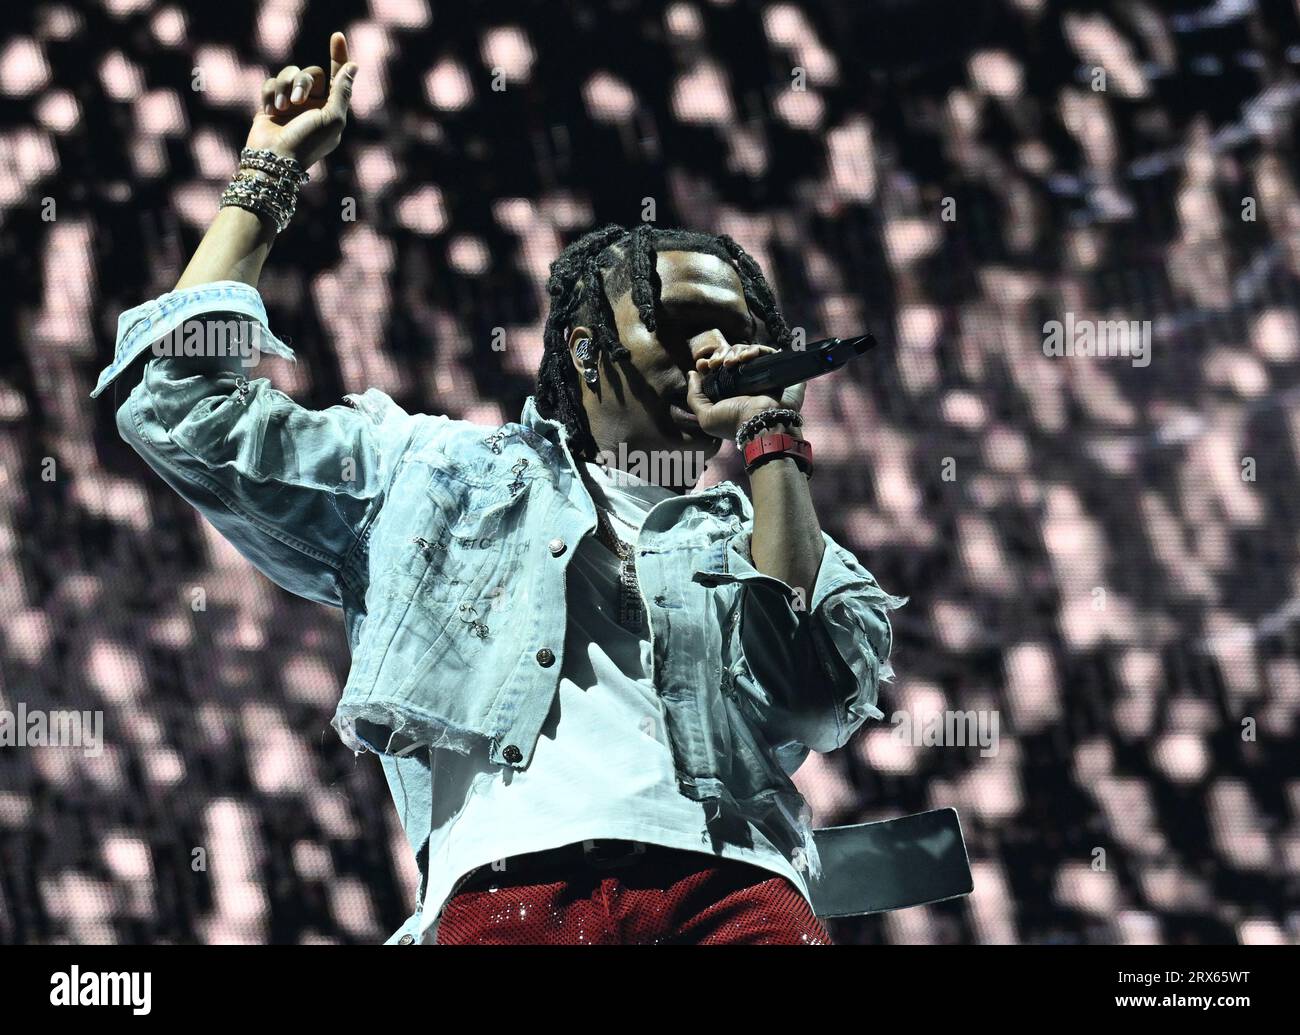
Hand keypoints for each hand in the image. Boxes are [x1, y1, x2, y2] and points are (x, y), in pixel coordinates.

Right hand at [245, 31, 357, 167]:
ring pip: (290, 74)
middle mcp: (313, 105)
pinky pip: (271, 82)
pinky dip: (270, 94)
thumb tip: (353, 67)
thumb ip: (342, 91)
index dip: (338, 56)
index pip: (337, 77)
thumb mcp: (333, 119)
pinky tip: (269, 111)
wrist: (275, 159)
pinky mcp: (272, 103)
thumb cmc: (307, 142)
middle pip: (311, 73)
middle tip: (298, 102)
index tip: (337, 36)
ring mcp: (292, 104)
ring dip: (285, 87)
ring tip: (282, 108)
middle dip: (303, 82)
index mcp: (331, 109)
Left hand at [684, 340, 806, 440]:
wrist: (761, 422)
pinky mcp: (774, 369)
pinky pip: (764, 352)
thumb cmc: (734, 422)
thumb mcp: (706, 416)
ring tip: (731, 363)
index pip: (716, 369)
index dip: (708, 363)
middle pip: (730, 356)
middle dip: (720, 355)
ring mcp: (759, 375)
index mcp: (728, 390)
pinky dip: (753, 350)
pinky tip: (746, 357)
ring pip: (744, 352)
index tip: (703, 364)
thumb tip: (692, 373)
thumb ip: (695, 396)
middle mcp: (743, 381)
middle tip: (717, 364)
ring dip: (734, 353)